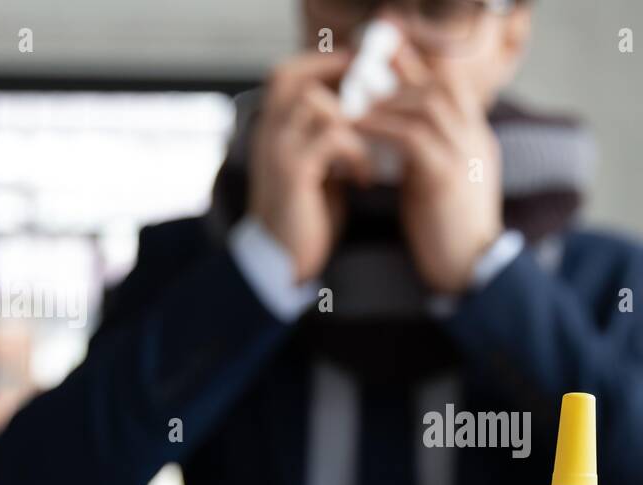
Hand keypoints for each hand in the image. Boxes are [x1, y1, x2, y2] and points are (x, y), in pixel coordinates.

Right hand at [250, 50, 371, 282]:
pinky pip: (332, 138)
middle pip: (293, 77)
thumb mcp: (316, 170)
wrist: (282, 263)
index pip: (285, 75)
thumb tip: (362, 118)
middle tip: (374, 94)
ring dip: (353, 120)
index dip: (320, 64)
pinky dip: (357, 152)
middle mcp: (267, 134)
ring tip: (373, 148)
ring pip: (315, 102)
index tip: (359, 69)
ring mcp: (277, 151)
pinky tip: (365, 178)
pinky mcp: (294, 174)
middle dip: (337, 79)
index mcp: (270, 131)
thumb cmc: (305, 217)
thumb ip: (327, 141)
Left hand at [354, 47, 503, 293]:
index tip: (388, 61)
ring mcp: (464, 155)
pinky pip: (412, 135)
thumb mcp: (438, 181)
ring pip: (428, 102)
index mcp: (476, 140)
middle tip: (364, 79)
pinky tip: (357, 128)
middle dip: (401, 76)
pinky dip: (381, 127)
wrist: (472, 269)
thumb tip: (392, 134)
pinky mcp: (446, 176)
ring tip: (357, 106)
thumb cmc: (448, 231)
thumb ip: (424, 153)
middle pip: (442, 84)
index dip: (421, 71)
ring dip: (388, 100)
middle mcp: (475, 140)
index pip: (454, 87)